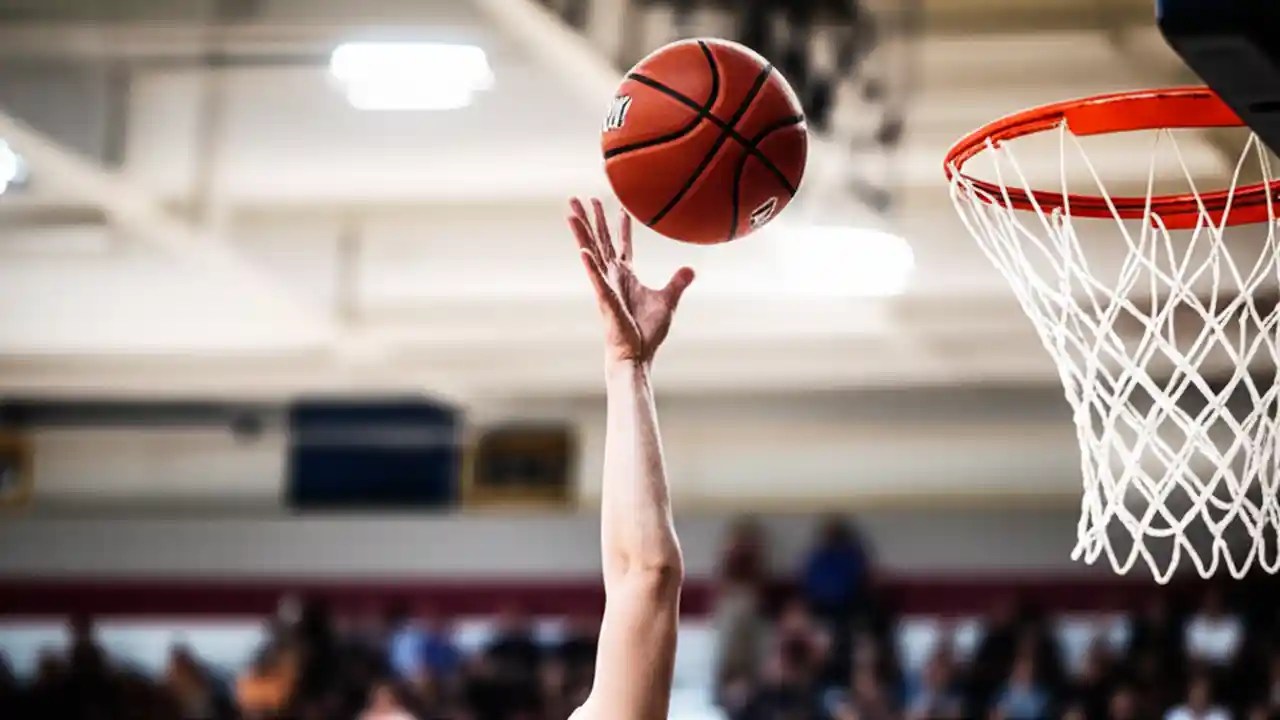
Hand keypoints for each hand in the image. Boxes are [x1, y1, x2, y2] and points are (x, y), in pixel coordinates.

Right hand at [568, 197, 694, 364]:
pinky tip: (584, 250)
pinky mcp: (606, 300)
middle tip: (579, 197)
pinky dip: (590, 265)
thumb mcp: (668, 301)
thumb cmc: (647, 332)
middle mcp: (612, 277)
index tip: (619, 206)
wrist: (636, 354)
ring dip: (582, 232)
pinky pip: (597, 279)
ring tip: (571, 211)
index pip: (622, 245)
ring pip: (591, 252)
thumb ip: (677, 282)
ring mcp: (606, 286)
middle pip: (600, 241)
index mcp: (626, 276)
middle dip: (591, 219)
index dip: (620, 226)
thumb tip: (690, 268)